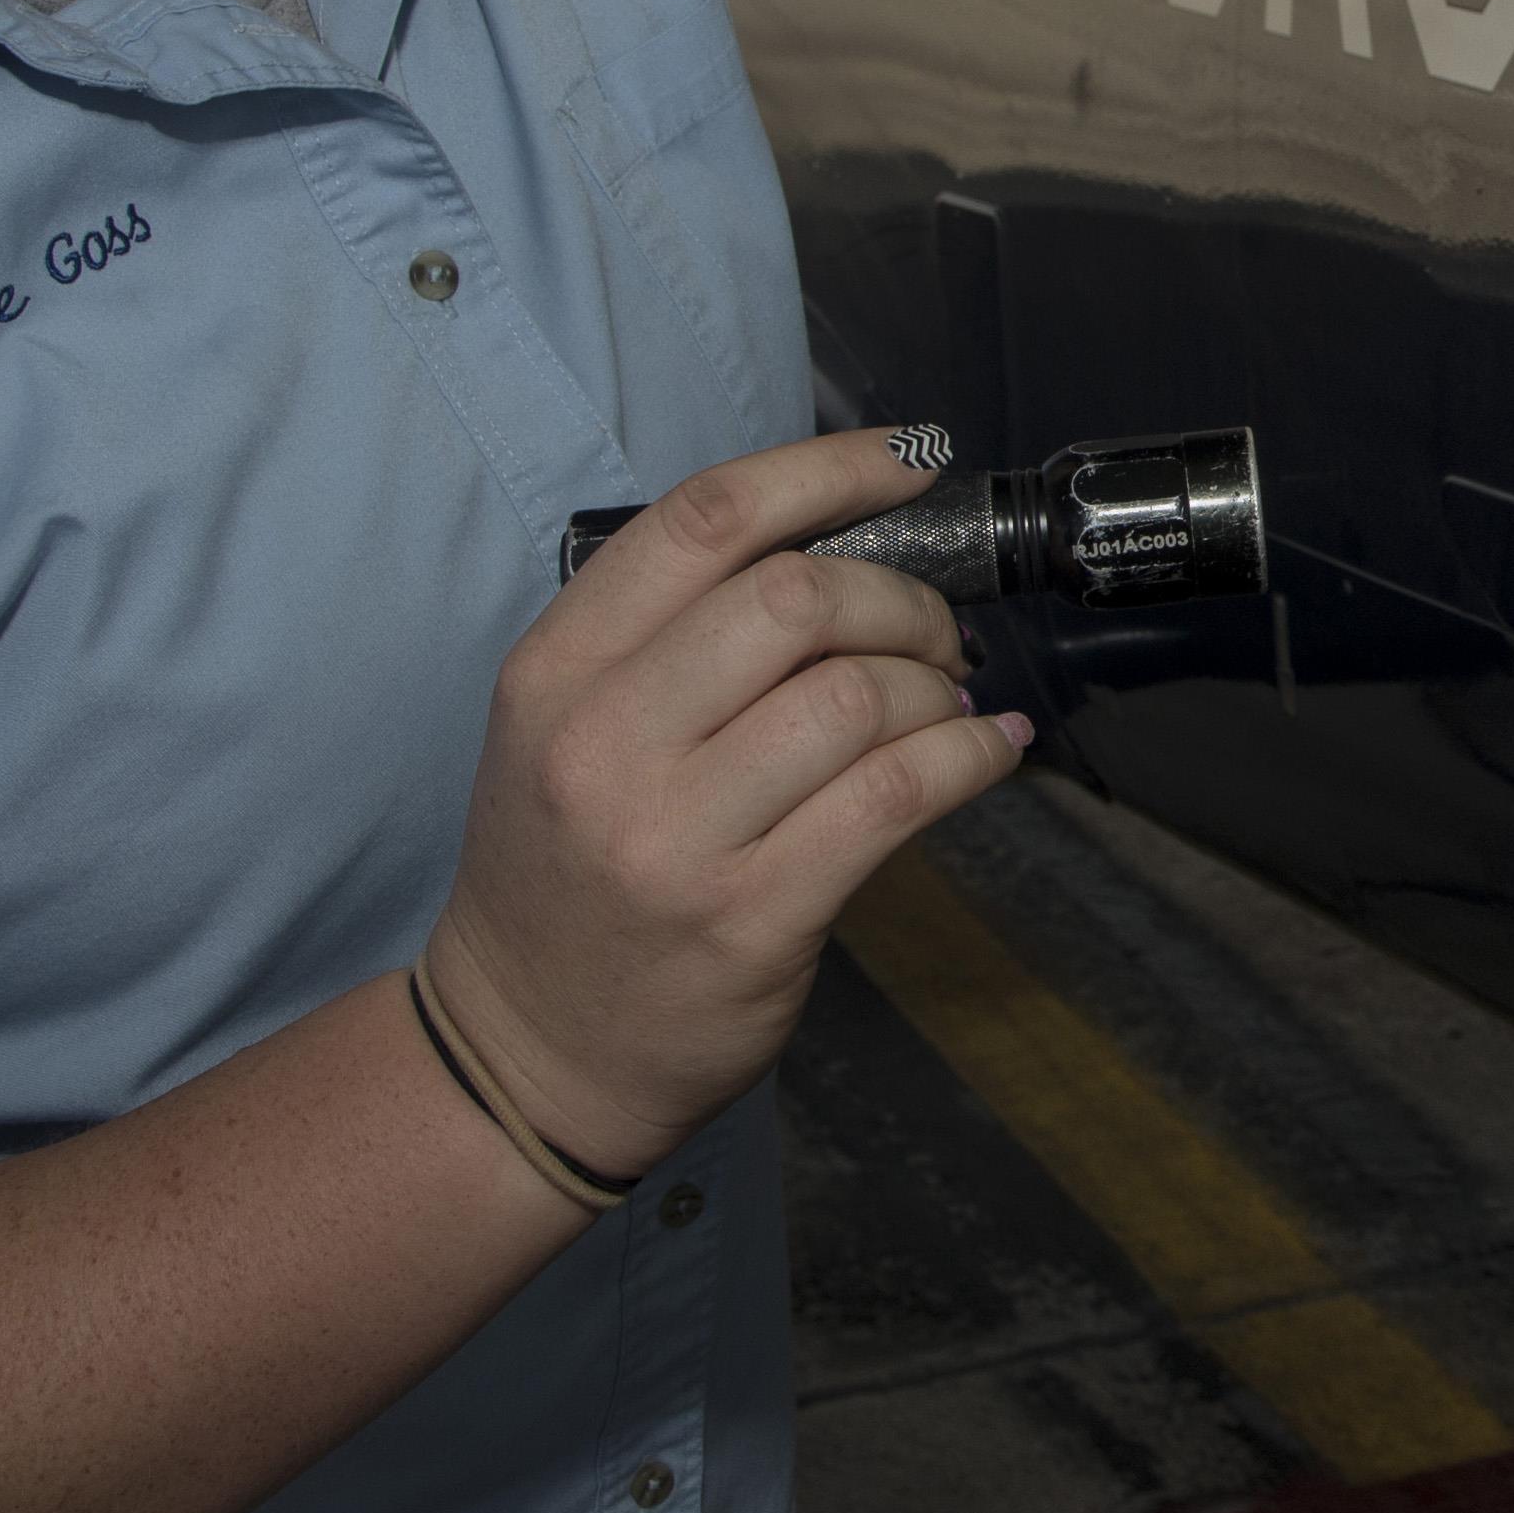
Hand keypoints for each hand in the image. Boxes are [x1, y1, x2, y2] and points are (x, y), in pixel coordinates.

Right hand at [424, 429, 1032, 1184]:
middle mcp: (605, 744)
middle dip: (901, 599)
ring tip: (945, 707)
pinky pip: (894, 797)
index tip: (907, 462)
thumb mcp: (562, 730)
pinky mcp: (751, 918)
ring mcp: (676, 838)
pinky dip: (967, 759)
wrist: (528, 1049)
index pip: (704, 521)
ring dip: (934, 688)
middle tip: (934, 636)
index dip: (826, 469)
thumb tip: (841, 549)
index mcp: (556, 673)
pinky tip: (985, 753)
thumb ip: (666, 636)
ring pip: (856, 697)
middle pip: (795, 599)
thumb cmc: (566, 873)